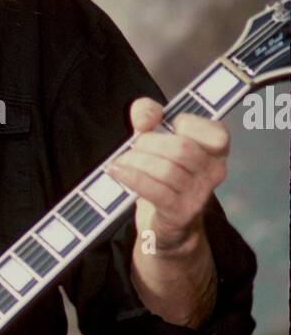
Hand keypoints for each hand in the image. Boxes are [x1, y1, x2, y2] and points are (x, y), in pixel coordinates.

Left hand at [108, 97, 228, 252]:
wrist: (166, 221)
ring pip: (167, 170)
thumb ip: (149, 113)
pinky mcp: (181, 212)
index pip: (212, 130)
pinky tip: (116, 171)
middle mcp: (215, 171)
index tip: (163, 125)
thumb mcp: (158, 135)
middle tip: (134, 146)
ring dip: (137, 161)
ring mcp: (200, 194)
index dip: (184, 122)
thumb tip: (144, 119)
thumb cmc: (164, 170)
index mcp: (217, 148)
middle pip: (182, 148)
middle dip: (150, 143)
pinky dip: (132, 178)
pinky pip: (156, 191)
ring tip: (122, 161)